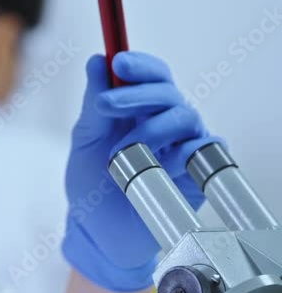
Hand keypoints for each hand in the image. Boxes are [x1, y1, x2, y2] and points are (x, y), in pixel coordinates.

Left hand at [60, 52, 220, 291]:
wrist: (98, 231)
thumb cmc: (91, 183)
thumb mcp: (85, 138)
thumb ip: (93, 102)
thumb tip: (97, 61)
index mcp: (137, 108)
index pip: (150, 75)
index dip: (139, 65)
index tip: (119, 62)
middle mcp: (163, 121)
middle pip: (168, 90)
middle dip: (136, 93)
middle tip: (105, 106)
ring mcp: (182, 145)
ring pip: (186, 116)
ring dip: (150, 128)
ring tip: (122, 151)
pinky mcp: (196, 173)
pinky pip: (207, 149)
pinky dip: (186, 150)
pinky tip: (164, 160)